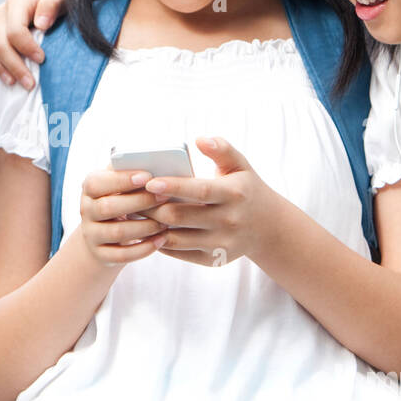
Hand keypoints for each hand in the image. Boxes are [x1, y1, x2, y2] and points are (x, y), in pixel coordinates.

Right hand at [0, 0, 67, 88]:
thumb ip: (52, 4)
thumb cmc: (59, 3)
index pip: (15, 30)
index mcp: (16, 2)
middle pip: (0, 44)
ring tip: (13, 83)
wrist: (54, 7)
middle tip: (30, 83)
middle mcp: (1, 13)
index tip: (41, 59)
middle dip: (15, 66)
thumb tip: (41, 23)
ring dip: (0, 69)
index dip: (27, 47)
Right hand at [78, 167, 170, 267]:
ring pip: (117, 232)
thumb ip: (132, 171)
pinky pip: (122, 255)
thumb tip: (157, 161)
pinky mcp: (101, 255)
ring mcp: (91, 235)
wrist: (105, 232)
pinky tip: (162, 239)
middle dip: (139, 202)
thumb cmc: (122, 198)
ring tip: (166, 222)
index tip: (147, 177)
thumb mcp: (122, 183)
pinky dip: (144, 248)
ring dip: (145, 227)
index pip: (97, 183)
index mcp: (90, 188)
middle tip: (165, 197)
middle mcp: (86, 211)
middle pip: (108, 207)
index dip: (121, 180)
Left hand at [137, 137, 274, 267]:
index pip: (199, 190)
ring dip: (152, 227)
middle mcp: (229, 221)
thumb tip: (199, 140)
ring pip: (176, 238)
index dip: (173, 186)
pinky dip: (161, 242)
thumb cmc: (246, 189)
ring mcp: (221, 243)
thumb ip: (222, 149)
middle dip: (152, 208)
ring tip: (135, 214)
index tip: (149, 182)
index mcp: (234, 194)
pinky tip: (149, 230)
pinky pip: (180, 253)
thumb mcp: (241, 166)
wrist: (268, 227)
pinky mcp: (214, 260)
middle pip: (180, 217)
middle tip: (132, 199)